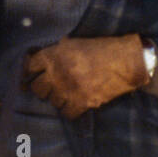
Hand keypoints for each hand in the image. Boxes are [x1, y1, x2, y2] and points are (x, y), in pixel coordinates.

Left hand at [24, 34, 149, 119]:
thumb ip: (57, 52)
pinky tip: (75, 104)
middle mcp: (59, 72)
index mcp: (56, 55)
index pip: (30, 66)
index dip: (31, 71)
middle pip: (37, 88)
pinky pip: (67, 113)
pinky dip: (69, 110)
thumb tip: (42, 63)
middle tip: (50, 86)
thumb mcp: (75, 43)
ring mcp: (70, 89)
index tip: (32, 75)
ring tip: (67, 94)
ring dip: (58, 98)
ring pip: (52, 101)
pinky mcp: (83, 102)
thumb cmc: (102, 49)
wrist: (127, 61)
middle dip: (42, 87)